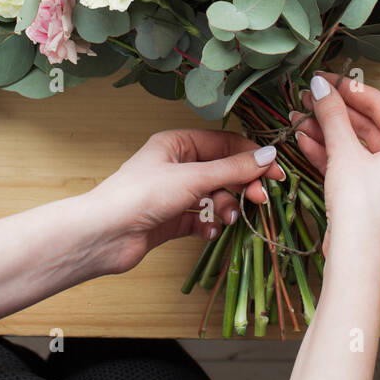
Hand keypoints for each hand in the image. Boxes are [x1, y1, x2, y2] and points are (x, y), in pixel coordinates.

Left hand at [87, 129, 285, 273]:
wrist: (104, 235)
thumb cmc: (142, 195)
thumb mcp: (193, 178)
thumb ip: (233, 169)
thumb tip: (268, 155)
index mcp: (177, 144)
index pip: (224, 144)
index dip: (252, 156)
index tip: (276, 173)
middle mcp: (176, 166)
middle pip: (222, 171)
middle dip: (242, 185)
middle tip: (259, 200)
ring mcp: (174, 194)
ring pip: (214, 196)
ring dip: (226, 207)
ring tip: (226, 219)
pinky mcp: (170, 220)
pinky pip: (201, 219)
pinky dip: (209, 225)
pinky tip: (210, 232)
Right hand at [292, 72, 379, 266]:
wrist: (355, 259)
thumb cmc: (363, 211)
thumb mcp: (344, 153)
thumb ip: (333, 115)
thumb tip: (321, 88)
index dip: (350, 90)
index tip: (327, 79)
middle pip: (370, 127)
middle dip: (335, 113)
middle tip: (310, 97)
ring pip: (359, 148)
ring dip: (329, 133)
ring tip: (301, 117)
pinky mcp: (378, 197)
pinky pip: (357, 167)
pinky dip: (333, 155)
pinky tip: (307, 140)